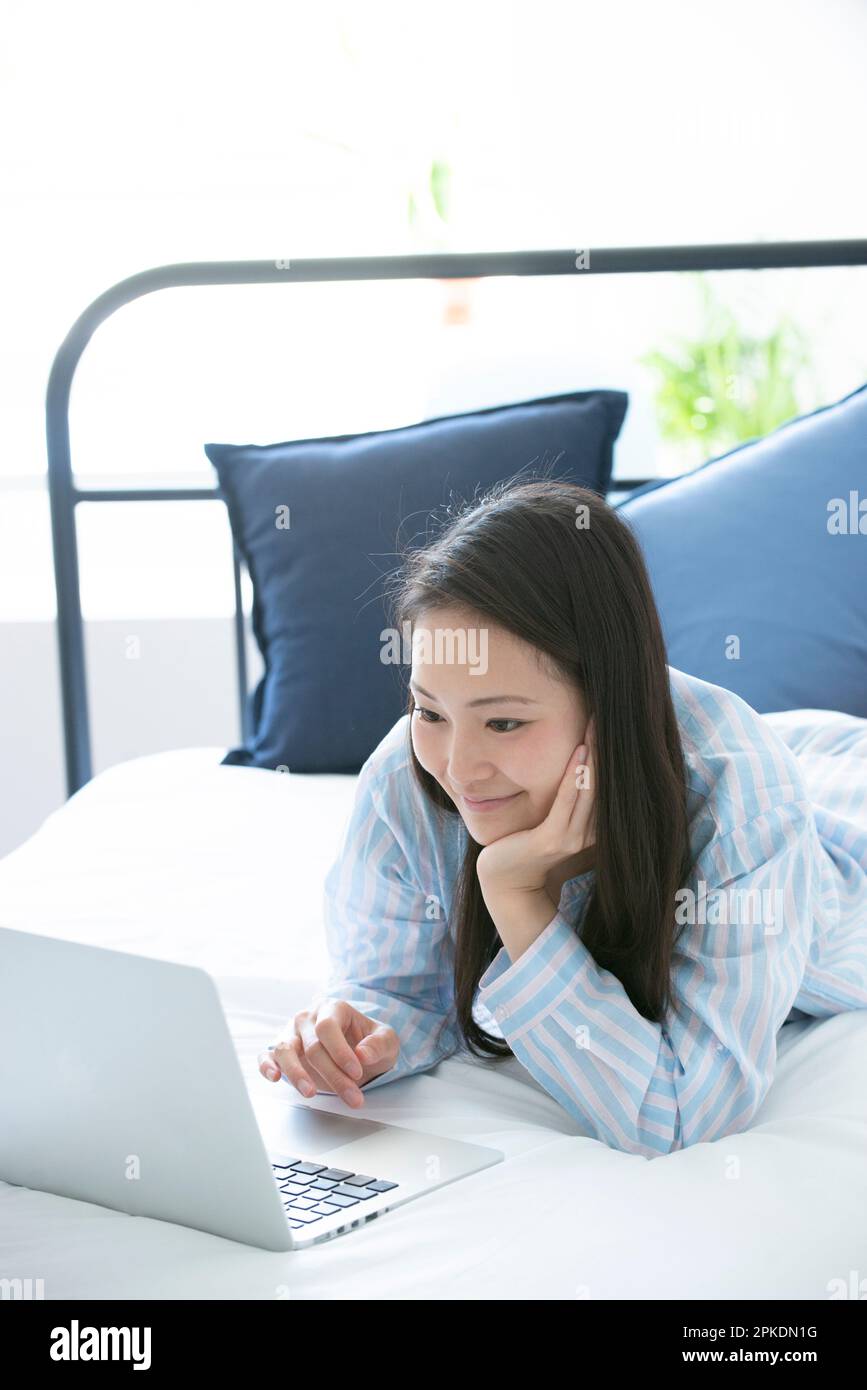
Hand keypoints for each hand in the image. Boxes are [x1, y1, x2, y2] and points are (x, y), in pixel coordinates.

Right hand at [257, 999, 398, 1108]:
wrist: (356, 1050)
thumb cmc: (368, 1042)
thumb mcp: (386, 1040)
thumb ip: (379, 1044)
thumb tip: (363, 1055)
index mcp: (332, 1008)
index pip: (328, 1027)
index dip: (340, 1051)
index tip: (357, 1073)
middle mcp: (307, 1018)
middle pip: (313, 1046)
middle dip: (333, 1075)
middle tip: (353, 1097)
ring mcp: (291, 1033)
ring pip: (285, 1050)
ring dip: (297, 1074)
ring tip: (311, 1093)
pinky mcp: (279, 1051)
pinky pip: (266, 1056)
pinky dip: (267, 1066)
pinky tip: (275, 1077)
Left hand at [476, 717, 596, 895]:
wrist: (504, 880)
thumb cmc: (525, 845)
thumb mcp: (552, 820)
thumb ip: (568, 801)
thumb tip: (575, 766)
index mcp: (592, 828)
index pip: (607, 786)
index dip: (611, 756)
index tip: (610, 724)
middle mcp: (588, 833)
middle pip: (603, 783)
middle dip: (606, 749)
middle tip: (607, 715)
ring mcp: (572, 837)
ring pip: (589, 788)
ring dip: (594, 755)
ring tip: (597, 726)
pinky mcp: (552, 839)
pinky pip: (566, 801)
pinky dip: (574, 775)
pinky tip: (580, 752)